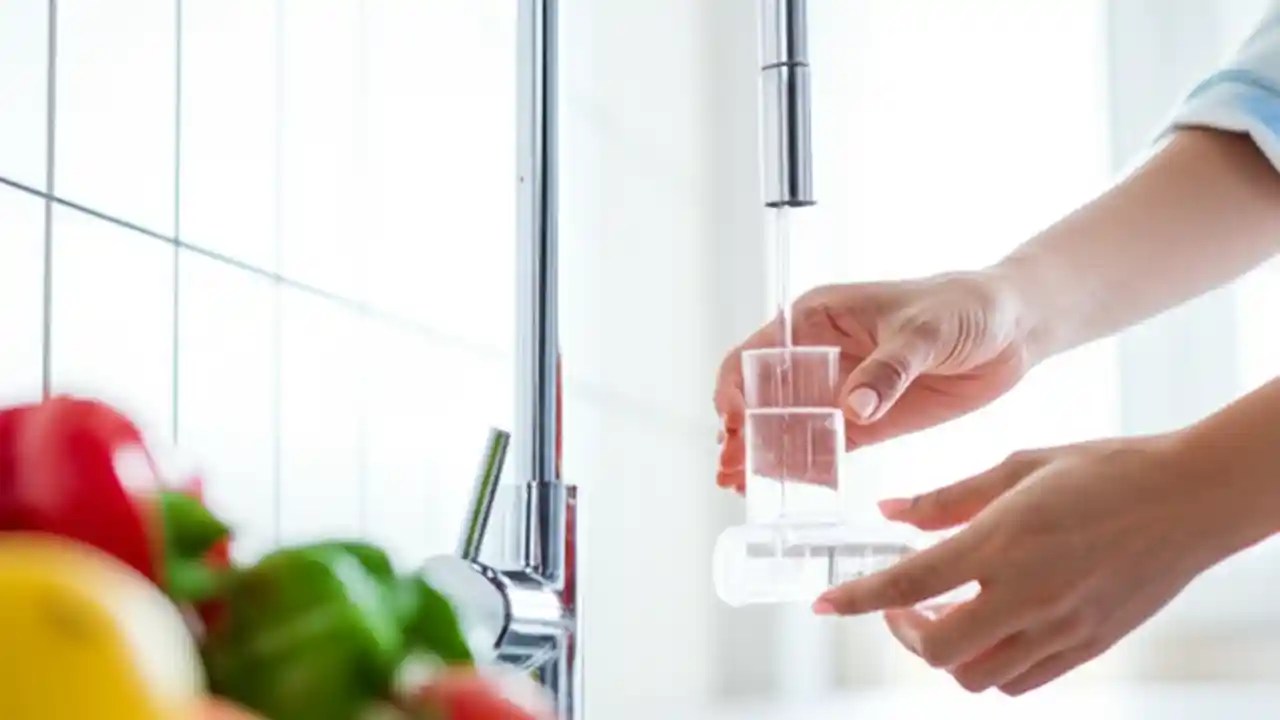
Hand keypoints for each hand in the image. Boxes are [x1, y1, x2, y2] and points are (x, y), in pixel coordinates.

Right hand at [714, 272, 1031, 490]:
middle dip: (742, 430)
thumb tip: (852, 408)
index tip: (733, 420)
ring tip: (742, 484)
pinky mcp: (866, 420)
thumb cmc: (965, 307)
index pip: (760, 352)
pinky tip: (789, 484)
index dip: (737, 386)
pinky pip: (826, 446)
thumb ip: (888, 370)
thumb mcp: (925, 332)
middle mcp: (819, 355)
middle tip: (730, 467)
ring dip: (764, 452)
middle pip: (764, 395)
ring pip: (788, 425)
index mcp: (819, 318)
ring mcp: (840, 390)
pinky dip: (805, 465)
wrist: (1014, 328)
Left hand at [813, 435, 1253, 695]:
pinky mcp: (1089, 646)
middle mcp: (1028, 594)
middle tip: (903, 607)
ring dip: (948, 653)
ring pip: (979, 676)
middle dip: (905, 634)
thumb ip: (947, 498)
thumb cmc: (1105, 469)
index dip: (858, 599)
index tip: (823, 605)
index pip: (910, 583)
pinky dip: (992, 666)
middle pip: (939, 650)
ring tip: (947, 616)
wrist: (1190, 497)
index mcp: (1002, 541)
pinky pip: (1022, 681)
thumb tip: (888, 512)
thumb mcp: (1019, 467)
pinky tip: (991, 629)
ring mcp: (1061, 627)